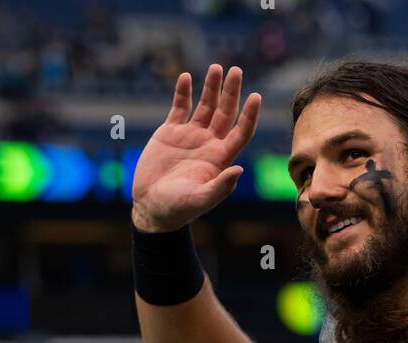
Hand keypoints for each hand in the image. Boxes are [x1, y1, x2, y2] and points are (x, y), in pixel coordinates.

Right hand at [131, 64, 260, 232]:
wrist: (151, 208)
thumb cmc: (177, 209)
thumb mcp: (199, 200)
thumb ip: (220, 186)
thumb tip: (239, 169)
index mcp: (219, 159)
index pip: (240, 133)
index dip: (249, 116)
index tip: (256, 97)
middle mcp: (208, 144)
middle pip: (225, 114)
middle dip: (231, 92)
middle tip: (236, 70)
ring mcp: (190, 136)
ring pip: (205, 106)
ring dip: (211, 87)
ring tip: (216, 67)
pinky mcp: (170, 133)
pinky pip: (179, 107)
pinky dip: (183, 92)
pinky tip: (186, 77)